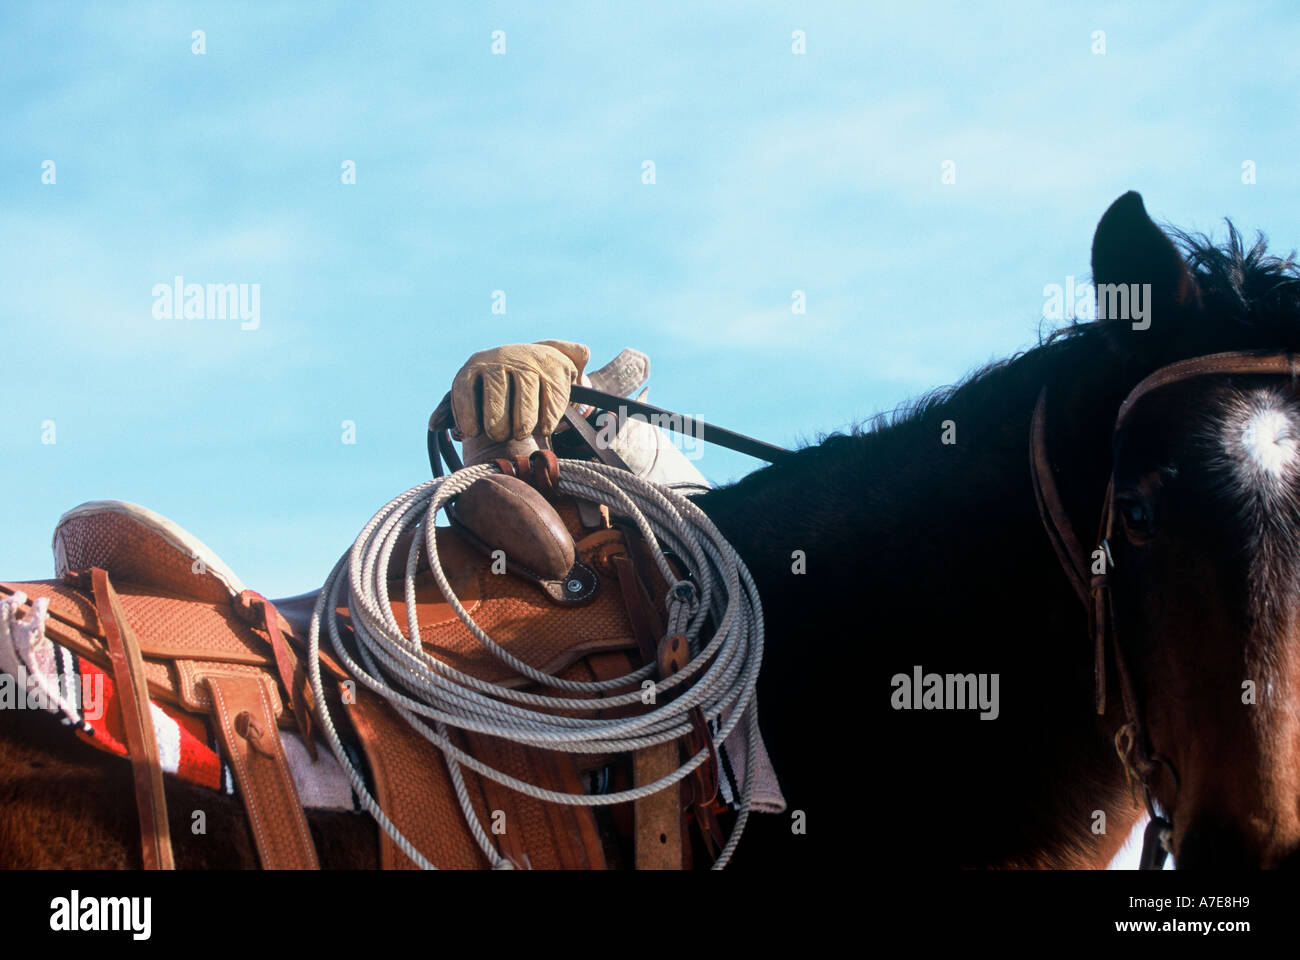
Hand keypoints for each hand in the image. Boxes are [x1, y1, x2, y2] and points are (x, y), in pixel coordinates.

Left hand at [450, 340, 589, 441]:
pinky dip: (546, 418)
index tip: (471, 433)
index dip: (465, 412)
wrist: (541, 359)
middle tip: (499, 436)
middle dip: (497, 419)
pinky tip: (542, 429)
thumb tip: (434, 424)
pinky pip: (550, 398)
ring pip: (525, 395)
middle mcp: (501, 360)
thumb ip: (453, 408)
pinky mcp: (555, 371)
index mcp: (475, 366)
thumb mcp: (476, 391)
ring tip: (521, 434)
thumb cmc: (499, 385)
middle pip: (496, 392)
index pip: (464, 386)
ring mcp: (529, 364)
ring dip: (523, 421)